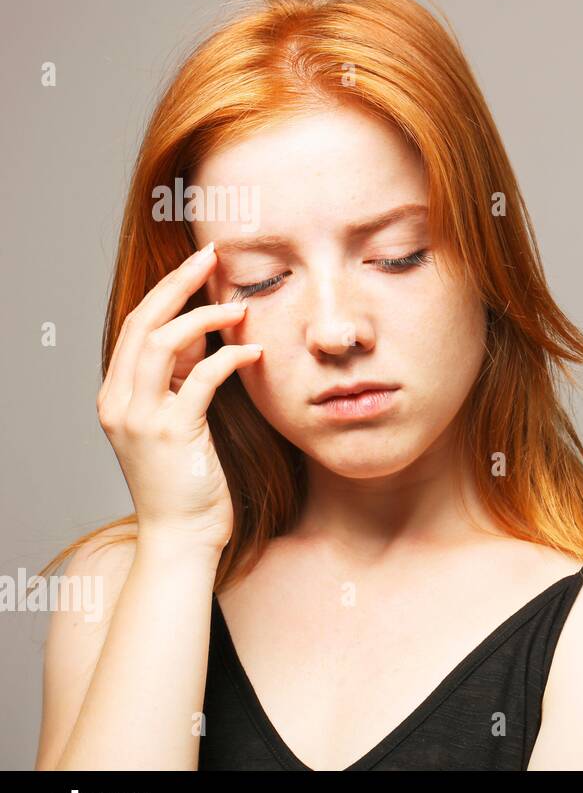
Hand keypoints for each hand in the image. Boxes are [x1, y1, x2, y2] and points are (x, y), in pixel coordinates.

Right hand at [96, 241, 262, 554]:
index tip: (199, 264)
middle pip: (142, 324)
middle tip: (211, 256)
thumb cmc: (190, 480)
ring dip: (204, 318)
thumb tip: (205, 334)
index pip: (135, 327)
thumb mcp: (180, 419)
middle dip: (178, 285)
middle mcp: (119, 402)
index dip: (166, 291)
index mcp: (117, 395)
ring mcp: (141, 418)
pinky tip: (254, 352)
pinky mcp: (172, 433)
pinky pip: (199, 379)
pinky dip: (228, 358)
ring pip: (162, 344)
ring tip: (241, 307)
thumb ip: (182, 377)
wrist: (182, 536)